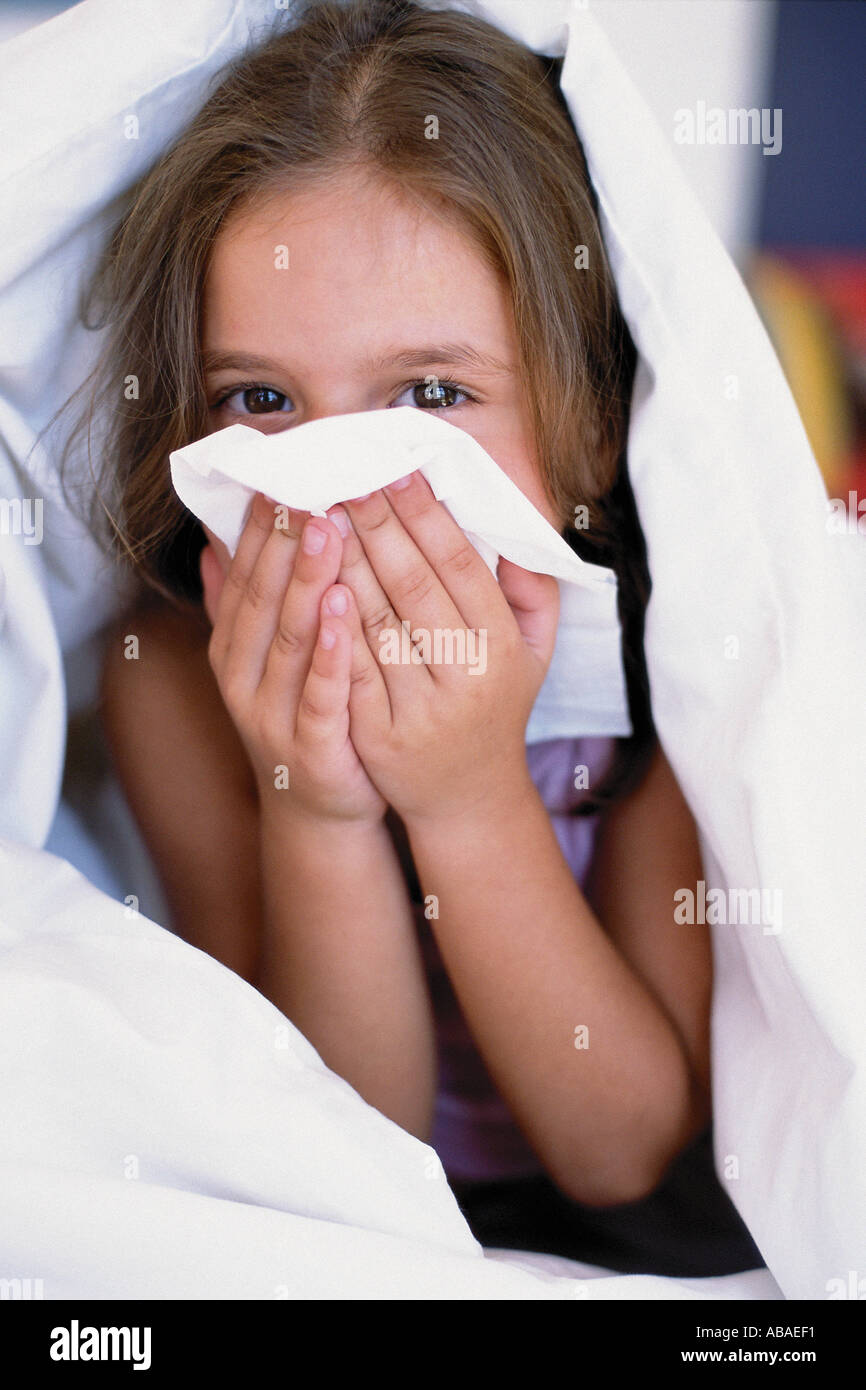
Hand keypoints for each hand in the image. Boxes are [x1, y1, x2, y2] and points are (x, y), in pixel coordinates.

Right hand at [200, 492, 386, 824]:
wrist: (319, 809)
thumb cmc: (303, 718)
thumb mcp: (266, 659)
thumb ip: (240, 603)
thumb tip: (211, 540)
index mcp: (234, 651)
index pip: (244, 578)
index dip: (259, 530)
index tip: (280, 477)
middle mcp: (242, 679)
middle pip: (262, 601)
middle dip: (283, 543)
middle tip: (308, 488)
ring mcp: (272, 715)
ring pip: (288, 640)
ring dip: (305, 583)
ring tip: (328, 531)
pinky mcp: (311, 747)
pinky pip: (320, 694)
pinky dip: (330, 653)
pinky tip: (344, 614)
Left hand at [330, 470, 559, 823]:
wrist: (467, 797)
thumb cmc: (497, 706)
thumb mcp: (534, 653)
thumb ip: (533, 590)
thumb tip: (519, 528)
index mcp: (503, 648)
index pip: (461, 566)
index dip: (427, 516)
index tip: (397, 471)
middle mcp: (466, 678)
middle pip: (413, 586)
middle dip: (376, 527)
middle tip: (346, 478)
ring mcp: (420, 710)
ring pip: (374, 623)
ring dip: (342, 564)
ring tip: (319, 516)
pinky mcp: (379, 736)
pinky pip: (347, 669)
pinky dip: (326, 625)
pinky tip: (307, 583)